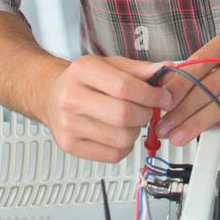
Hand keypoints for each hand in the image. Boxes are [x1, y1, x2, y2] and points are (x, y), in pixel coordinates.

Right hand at [40, 55, 173, 162]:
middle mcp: (71, 98)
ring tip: (131, 120)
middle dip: (146, 114)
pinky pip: (113, 155)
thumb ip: (139, 69)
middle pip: (123, 115)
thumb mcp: (109, 64)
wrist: (51, 95)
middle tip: (148, 109)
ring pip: (122, 138)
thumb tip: (167, 70)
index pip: (124, 87)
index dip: (151, 94)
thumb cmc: (84, 79)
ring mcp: (68, 125)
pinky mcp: (70, 146)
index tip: (164, 97)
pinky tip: (119, 132)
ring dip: (137, 131)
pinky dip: (125, 146)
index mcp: (82, 71)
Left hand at [156, 32, 219, 145]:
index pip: (198, 65)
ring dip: (198, 123)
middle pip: (209, 87)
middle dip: (182, 111)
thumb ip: (198, 69)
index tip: (162, 103)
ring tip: (179, 135)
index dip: (178, 86)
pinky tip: (217, 129)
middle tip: (165, 127)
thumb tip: (166, 91)